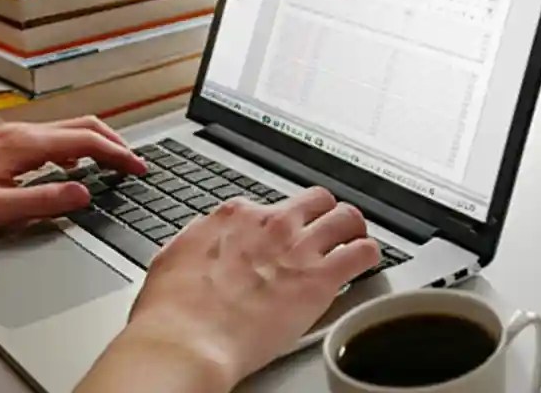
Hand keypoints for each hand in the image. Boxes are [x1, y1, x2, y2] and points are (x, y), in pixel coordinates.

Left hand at [0, 117, 146, 235]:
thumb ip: (45, 201)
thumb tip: (85, 193)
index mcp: (24, 144)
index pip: (86, 141)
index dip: (118, 154)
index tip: (138, 167)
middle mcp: (20, 133)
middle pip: (82, 125)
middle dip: (114, 142)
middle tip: (134, 164)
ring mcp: (11, 136)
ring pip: (67, 128)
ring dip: (95, 142)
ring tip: (113, 164)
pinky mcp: (3, 144)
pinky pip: (50, 137)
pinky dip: (74, 146)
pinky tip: (74, 165)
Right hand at [79, 188, 379, 391]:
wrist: (186, 340)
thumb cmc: (172, 312)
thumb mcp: (173, 259)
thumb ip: (199, 244)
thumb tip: (203, 245)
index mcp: (235, 218)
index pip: (271, 206)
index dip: (279, 224)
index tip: (281, 237)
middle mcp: (272, 224)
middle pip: (316, 201)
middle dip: (323, 214)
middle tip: (326, 231)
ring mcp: (299, 248)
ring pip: (346, 217)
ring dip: (353, 229)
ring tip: (354, 241)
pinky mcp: (321, 279)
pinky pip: (362, 253)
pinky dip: (368, 255)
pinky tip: (365, 263)